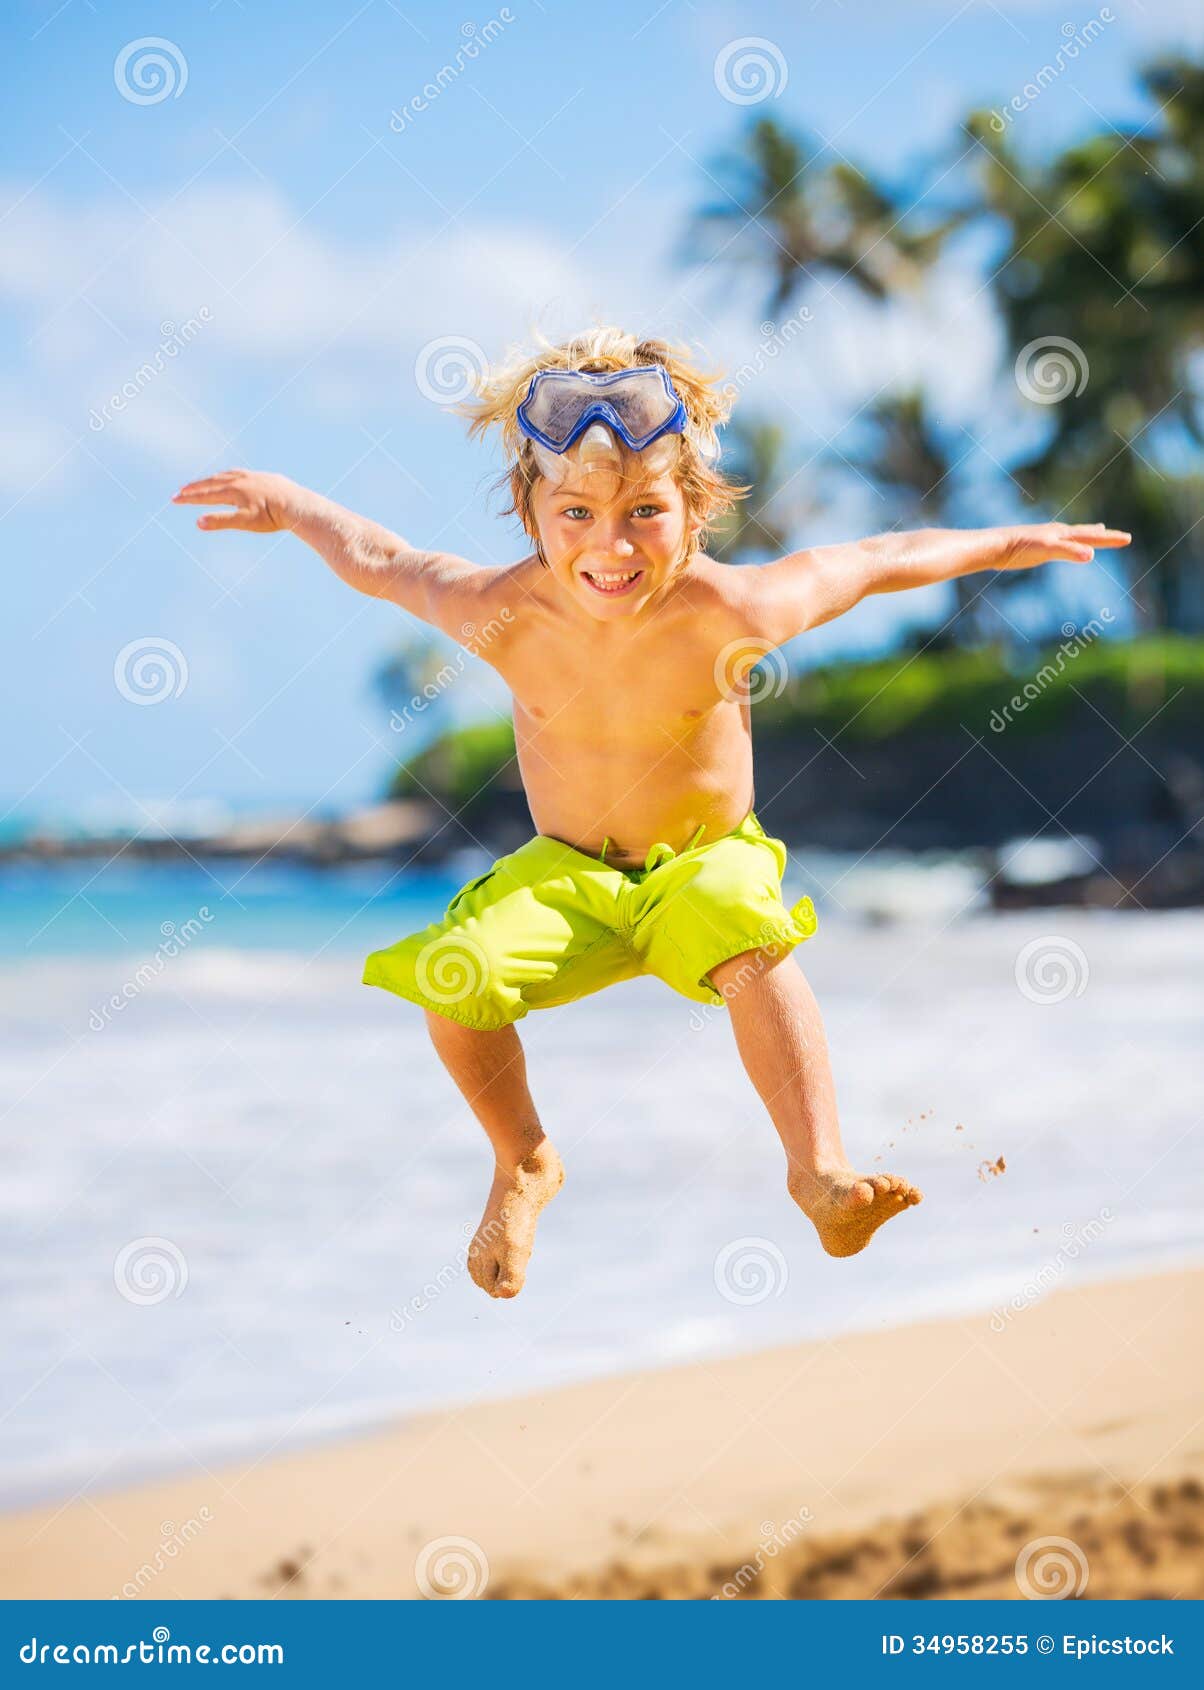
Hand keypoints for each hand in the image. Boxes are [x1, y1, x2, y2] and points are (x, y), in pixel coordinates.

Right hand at [172, 469, 306, 532]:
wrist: (297, 504)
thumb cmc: (271, 516)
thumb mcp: (244, 522)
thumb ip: (221, 521)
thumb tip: (198, 522)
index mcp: (232, 491)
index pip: (204, 494)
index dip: (188, 498)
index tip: (174, 499)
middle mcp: (238, 480)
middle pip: (211, 482)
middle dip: (194, 488)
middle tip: (180, 491)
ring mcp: (251, 476)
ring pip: (225, 476)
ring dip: (210, 480)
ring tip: (202, 484)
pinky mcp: (262, 476)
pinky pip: (239, 473)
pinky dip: (228, 476)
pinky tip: (231, 478)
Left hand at [997, 520, 1130, 569]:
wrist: (995, 546)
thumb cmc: (1020, 548)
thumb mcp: (1048, 550)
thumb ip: (1069, 552)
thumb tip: (1092, 555)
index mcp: (1064, 534)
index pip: (1093, 536)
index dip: (1111, 539)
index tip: (1129, 539)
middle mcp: (1058, 533)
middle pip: (1087, 533)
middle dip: (1106, 535)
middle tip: (1124, 536)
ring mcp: (1048, 538)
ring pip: (1074, 535)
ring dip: (1089, 533)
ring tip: (1099, 529)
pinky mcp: (1037, 546)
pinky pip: (1060, 543)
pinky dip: (1070, 542)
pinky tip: (1065, 543)